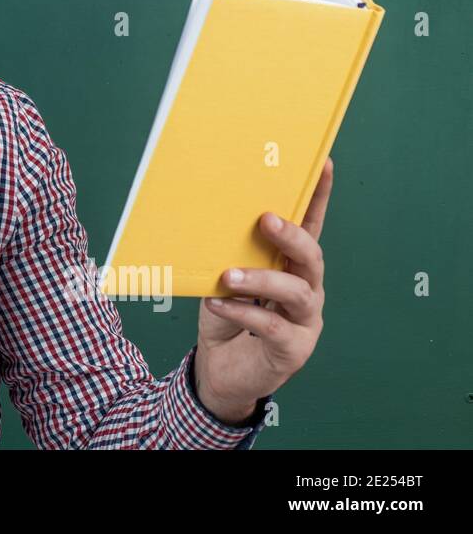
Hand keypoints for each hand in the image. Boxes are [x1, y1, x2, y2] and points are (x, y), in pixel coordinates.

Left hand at [194, 157, 332, 423]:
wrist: (220, 370)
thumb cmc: (226, 316)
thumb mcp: (224, 278)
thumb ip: (228, 253)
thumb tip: (209, 217)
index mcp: (291, 266)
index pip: (311, 226)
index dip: (320, 196)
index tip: (324, 163)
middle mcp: (306, 289)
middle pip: (311, 257)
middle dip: (291, 236)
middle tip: (265, 221)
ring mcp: (305, 321)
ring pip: (296, 292)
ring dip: (261, 280)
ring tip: (228, 276)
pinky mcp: (294, 349)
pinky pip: (272, 327)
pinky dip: (242, 313)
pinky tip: (217, 304)